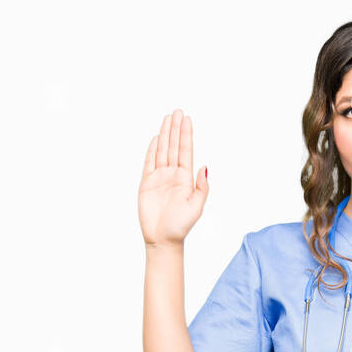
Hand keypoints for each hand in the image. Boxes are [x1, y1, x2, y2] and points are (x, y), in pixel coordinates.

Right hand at [138, 108, 207, 246]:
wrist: (162, 239)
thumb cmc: (180, 226)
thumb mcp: (196, 207)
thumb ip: (201, 187)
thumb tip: (204, 167)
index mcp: (185, 179)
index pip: (185, 151)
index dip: (185, 135)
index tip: (186, 119)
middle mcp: (173, 175)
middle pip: (173, 146)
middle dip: (175, 129)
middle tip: (177, 111)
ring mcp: (159, 178)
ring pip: (162, 151)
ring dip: (165, 134)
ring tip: (168, 118)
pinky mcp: (147, 183)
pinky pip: (149, 162)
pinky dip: (152, 149)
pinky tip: (155, 138)